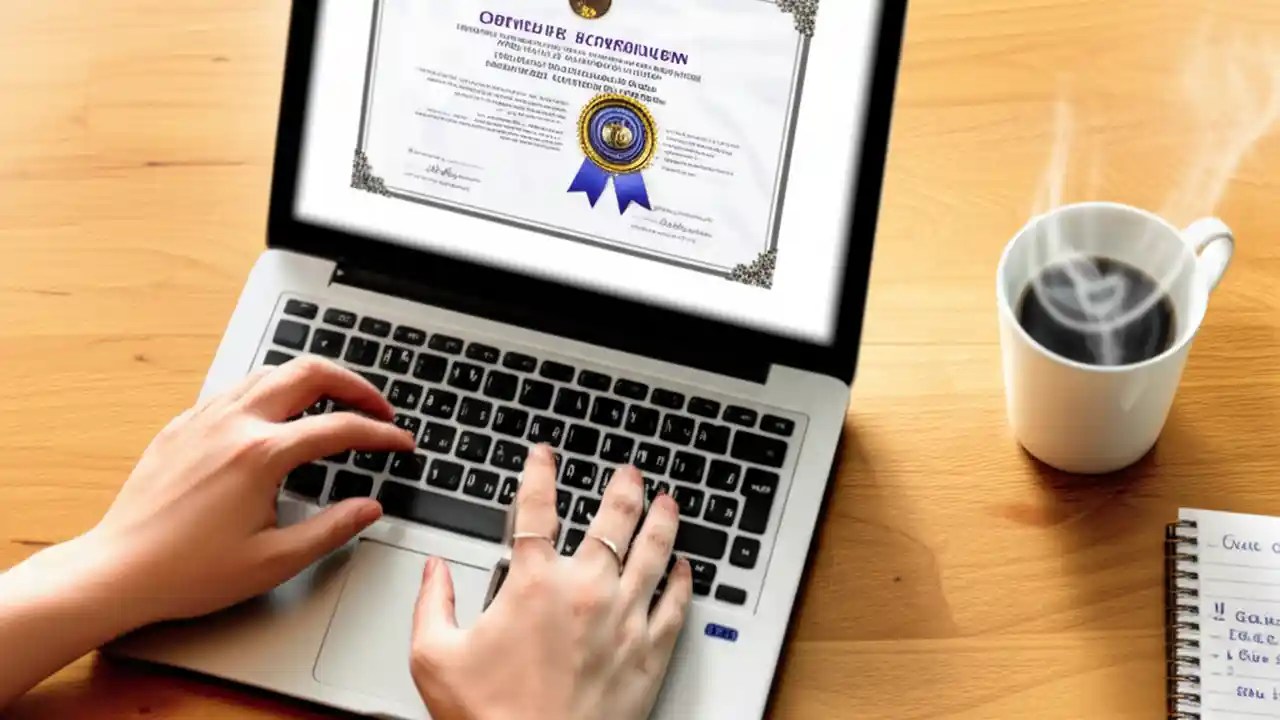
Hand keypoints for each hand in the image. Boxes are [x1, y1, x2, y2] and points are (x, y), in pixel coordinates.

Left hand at [88, 356, 413, 625]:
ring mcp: (204, 418)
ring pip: (272, 371)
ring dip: (313, 380)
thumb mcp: (275, 561)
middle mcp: (233, 424)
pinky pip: (237, 388)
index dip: (382, 434)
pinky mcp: (182, 425)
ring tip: (337, 404)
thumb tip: (370, 507)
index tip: (402, 443)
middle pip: (309, 372)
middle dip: (355, 385)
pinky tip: (280, 415)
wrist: (118, 571)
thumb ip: (332, 528)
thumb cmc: (189, 572)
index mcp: (261, 455)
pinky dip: (272, 390)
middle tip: (378, 408)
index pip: (340, 428)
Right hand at [409, 445, 693, 719]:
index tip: (543, 456)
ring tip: (666, 501)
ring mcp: (624, 619)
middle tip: (629, 473)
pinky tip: (683, 566)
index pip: (537, 509)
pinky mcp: (649, 652)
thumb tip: (434, 569)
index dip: (539, 473)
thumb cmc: (489, 718)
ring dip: (662, 520)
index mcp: (534, 585)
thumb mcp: (434, 657)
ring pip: (654, 551)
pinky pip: (675, 603)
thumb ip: (432, 602)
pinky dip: (682, 579)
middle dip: (623, 488)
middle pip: (614, 519)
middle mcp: (586, 592)